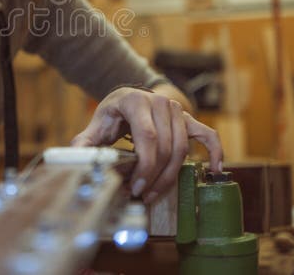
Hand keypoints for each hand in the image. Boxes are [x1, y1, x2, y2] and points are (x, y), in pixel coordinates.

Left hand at [71, 86, 222, 203]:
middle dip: (154, 176)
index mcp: (135, 101)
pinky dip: (215, 152)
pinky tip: (216, 170)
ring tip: (154, 193)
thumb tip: (77, 157)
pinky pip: (207, 135)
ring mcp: (177, 110)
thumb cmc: (113, 114)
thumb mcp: (97, 123)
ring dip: (170, 176)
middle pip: (165, 147)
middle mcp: (159, 103)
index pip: (148, 138)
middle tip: (140, 194)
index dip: (145, 166)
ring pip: (182, 149)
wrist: (131, 97)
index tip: (136, 187)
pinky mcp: (188, 119)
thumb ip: (86, 141)